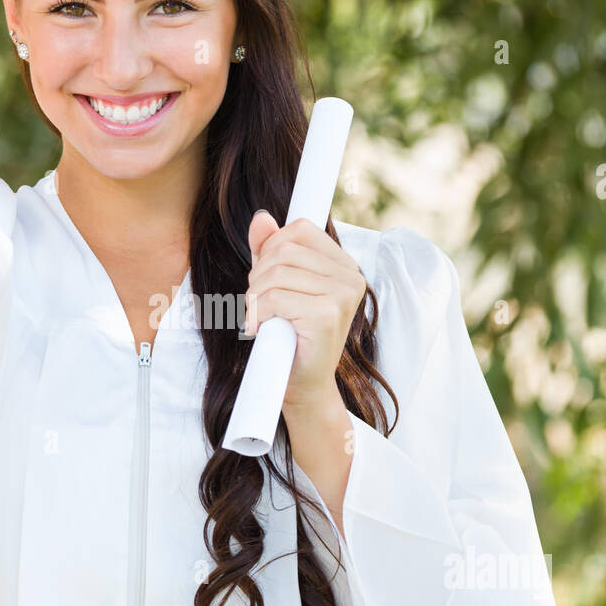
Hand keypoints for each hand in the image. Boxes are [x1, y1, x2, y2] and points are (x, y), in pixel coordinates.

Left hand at [244, 211, 367, 409]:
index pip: (300, 229)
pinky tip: (260, 329)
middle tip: (258, 304)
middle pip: (284, 249)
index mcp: (344, 265)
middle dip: (258, 275)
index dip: (272, 247)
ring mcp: (343, 295)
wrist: (302, 387)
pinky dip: (257, 314)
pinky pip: (275, 298)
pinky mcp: (327, 315)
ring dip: (255, 298)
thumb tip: (261, 217)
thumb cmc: (290, 336)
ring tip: (259, 318)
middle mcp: (350, 277)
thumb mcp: (278, 286)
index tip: (265, 276)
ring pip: (276, 274)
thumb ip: (271, 251)